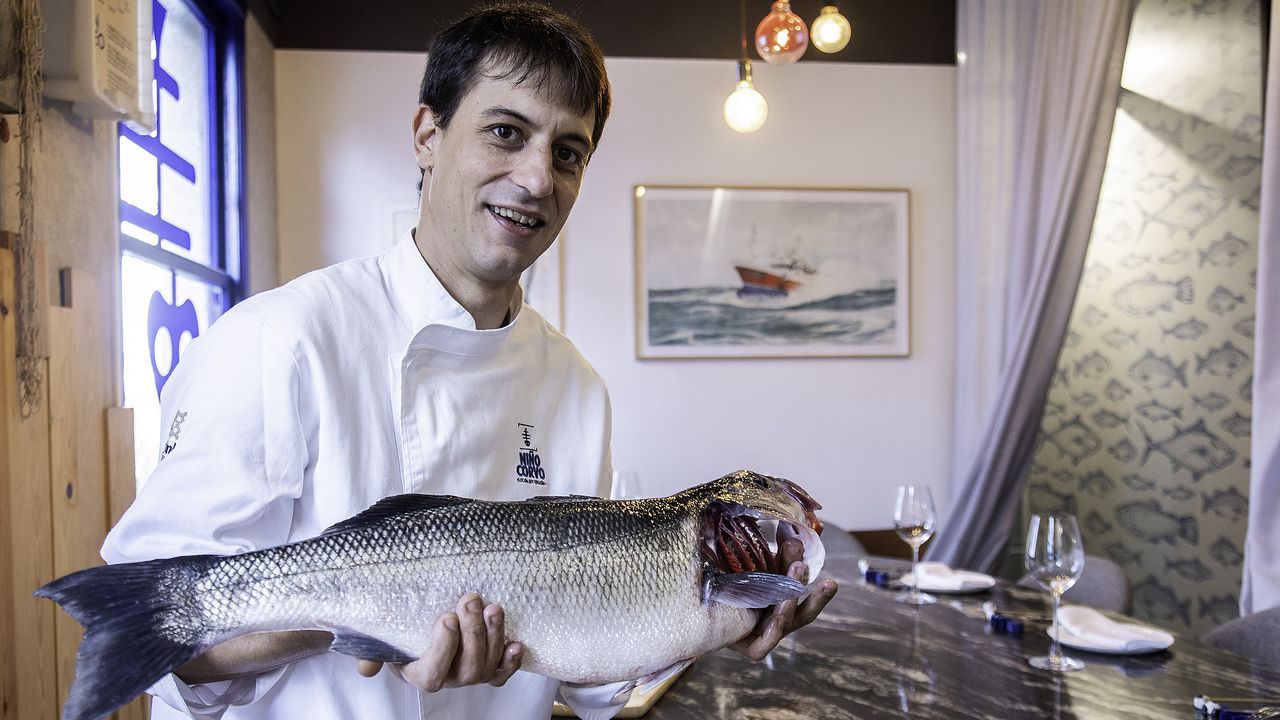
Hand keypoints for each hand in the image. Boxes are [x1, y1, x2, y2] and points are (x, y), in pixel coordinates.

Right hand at [356, 594, 522, 691]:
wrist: (422, 635)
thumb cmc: (404, 637)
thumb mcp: (385, 642)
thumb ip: (372, 652)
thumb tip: (365, 669)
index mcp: (421, 674)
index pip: (433, 671)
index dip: (443, 648)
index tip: (446, 618)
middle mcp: (449, 678)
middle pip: (467, 667)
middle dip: (472, 632)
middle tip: (471, 599)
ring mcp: (471, 675)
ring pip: (487, 666)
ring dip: (493, 636)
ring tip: (493, 608)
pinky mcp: (489, 669)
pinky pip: (503, 673)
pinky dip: (511, 661)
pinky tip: (516, 643)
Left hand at [728, 534, 837, 661]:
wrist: (701, 608)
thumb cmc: (733, 584)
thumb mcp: (757, 567)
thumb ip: (777, 558)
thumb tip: (794, 536)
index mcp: (784, 603)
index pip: (807, 599)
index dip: (821, 594)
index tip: (832, 582)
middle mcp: (778, 621)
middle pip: (802, 614)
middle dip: (815, 598)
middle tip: (812, 572)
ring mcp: (764, 635)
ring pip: (783, 624)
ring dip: (788, 602)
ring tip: (788, 584)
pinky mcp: (747, 647)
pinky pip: (763, 647)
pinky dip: (772, 633)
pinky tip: (777, 619)